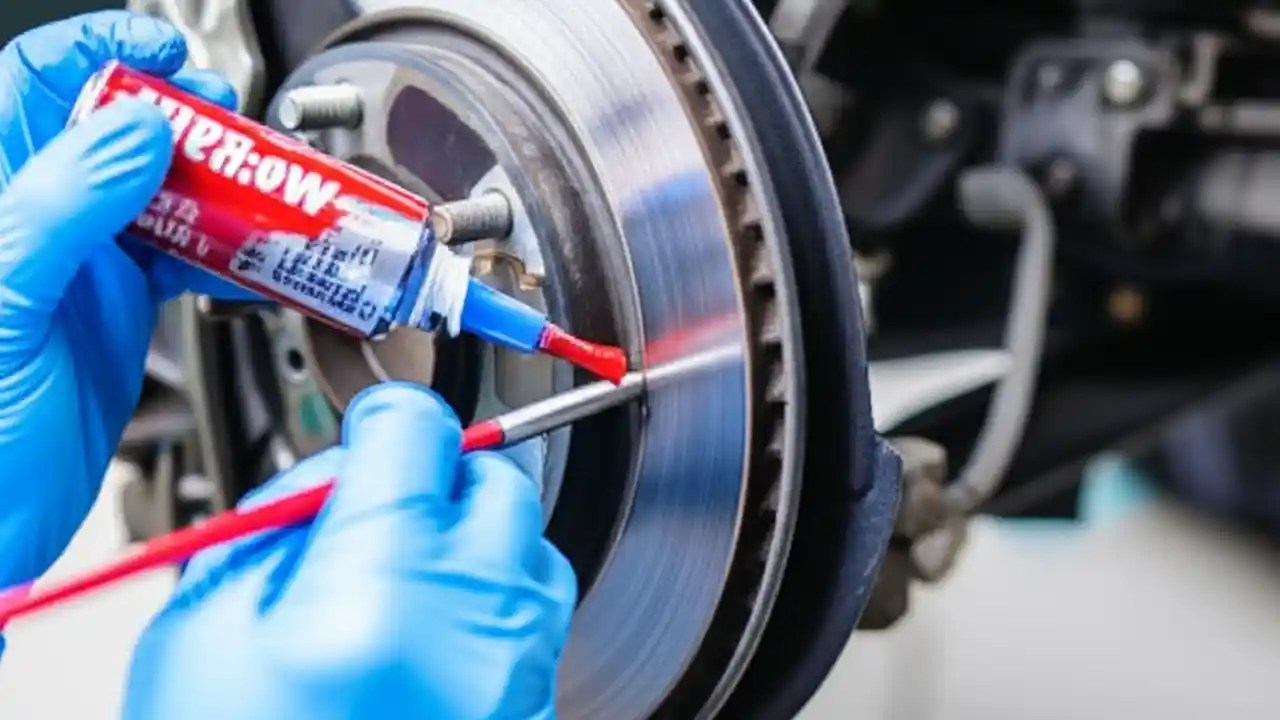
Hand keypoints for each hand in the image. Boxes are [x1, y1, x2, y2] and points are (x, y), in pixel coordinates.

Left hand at [0, 11, 249, 586]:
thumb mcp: (6, 297)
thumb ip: (65, 203)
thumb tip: (137, 127)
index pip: (40, 84)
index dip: (104, 52)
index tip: (168, 50)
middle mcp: (38, 222)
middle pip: (116, 132)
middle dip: (180, 115)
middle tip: (232, 123)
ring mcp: (82, 267)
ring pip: (158, 193)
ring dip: (214, 182)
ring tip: (261, 183)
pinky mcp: (120, 314)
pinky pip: (181, 258)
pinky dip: (223, 248)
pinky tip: (250, 250)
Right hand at [125, 383, 576, 719]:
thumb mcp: (203, 640)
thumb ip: (270, 538)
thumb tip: (325, 488)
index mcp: (383, 581)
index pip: (419, 428)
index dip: (381, 420)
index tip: (365, 435)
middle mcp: (474, 619)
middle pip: (495, 478)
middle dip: (437, 478)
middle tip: (376, 514)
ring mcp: (518, 673)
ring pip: (530, 549)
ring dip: (476, 542)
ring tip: (406, 582)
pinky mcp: (533, 714)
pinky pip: (536, 623)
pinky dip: (491, 608)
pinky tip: (431, 641)